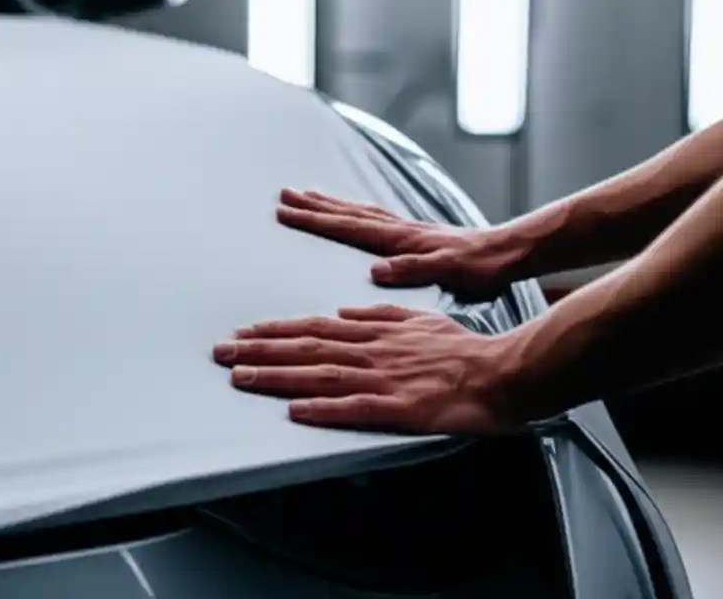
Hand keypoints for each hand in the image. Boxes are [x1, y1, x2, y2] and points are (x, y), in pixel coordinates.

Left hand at [212, 304, 535, 434]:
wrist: (502, 371)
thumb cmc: (462, 348)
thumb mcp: (418, 319)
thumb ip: (379, 316)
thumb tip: (344, 312)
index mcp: (374, 331)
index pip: (314, 328)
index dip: (275, 330)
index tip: (243, 332)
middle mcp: (371, 351)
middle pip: (305, 348)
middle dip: (259, 350)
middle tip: (220, 353)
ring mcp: (383, 378)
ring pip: (319, 375)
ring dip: (276, 376)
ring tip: (239, 377)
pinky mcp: (400, 408)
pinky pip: (355, 409)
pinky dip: (323, 408)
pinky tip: (295, 411)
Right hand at [276, 188, 525, 297]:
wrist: (510, 252)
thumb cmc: (482, 266)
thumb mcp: (449, 271)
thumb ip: (413, 269)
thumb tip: (377, 270)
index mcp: (402, 239)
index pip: (349, 227)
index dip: (316, 220)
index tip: (287, 211)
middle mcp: (400, 229)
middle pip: (348, 212)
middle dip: (314, 206)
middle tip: (283, 195)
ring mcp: (407, 229)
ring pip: (359, 212)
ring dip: (331, 204)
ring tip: (307, 195)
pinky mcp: (416, 235)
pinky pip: (375, 218)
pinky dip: (355, 212)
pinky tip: (352, 214)